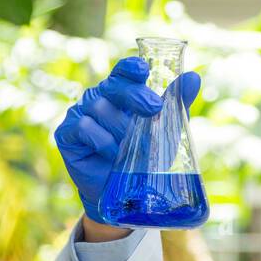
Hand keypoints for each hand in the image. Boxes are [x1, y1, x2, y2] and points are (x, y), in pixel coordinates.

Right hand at [54, 56, 201, 223]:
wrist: (125, 193)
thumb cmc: (145, 154)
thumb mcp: (165, 128)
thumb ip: (177, 103)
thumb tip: (194, 77)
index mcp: (120, 92)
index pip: (123, 71)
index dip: (130, 67)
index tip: (143, 69)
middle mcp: (98, 98)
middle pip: (112, 85)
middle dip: (134, 95)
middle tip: (154, 108)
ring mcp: (79, 113)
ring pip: (100, 108)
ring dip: (122, 129)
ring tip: (134, 148)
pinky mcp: (66, 133)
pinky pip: (84, 127)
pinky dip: (102, 141)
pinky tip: (113, 154)